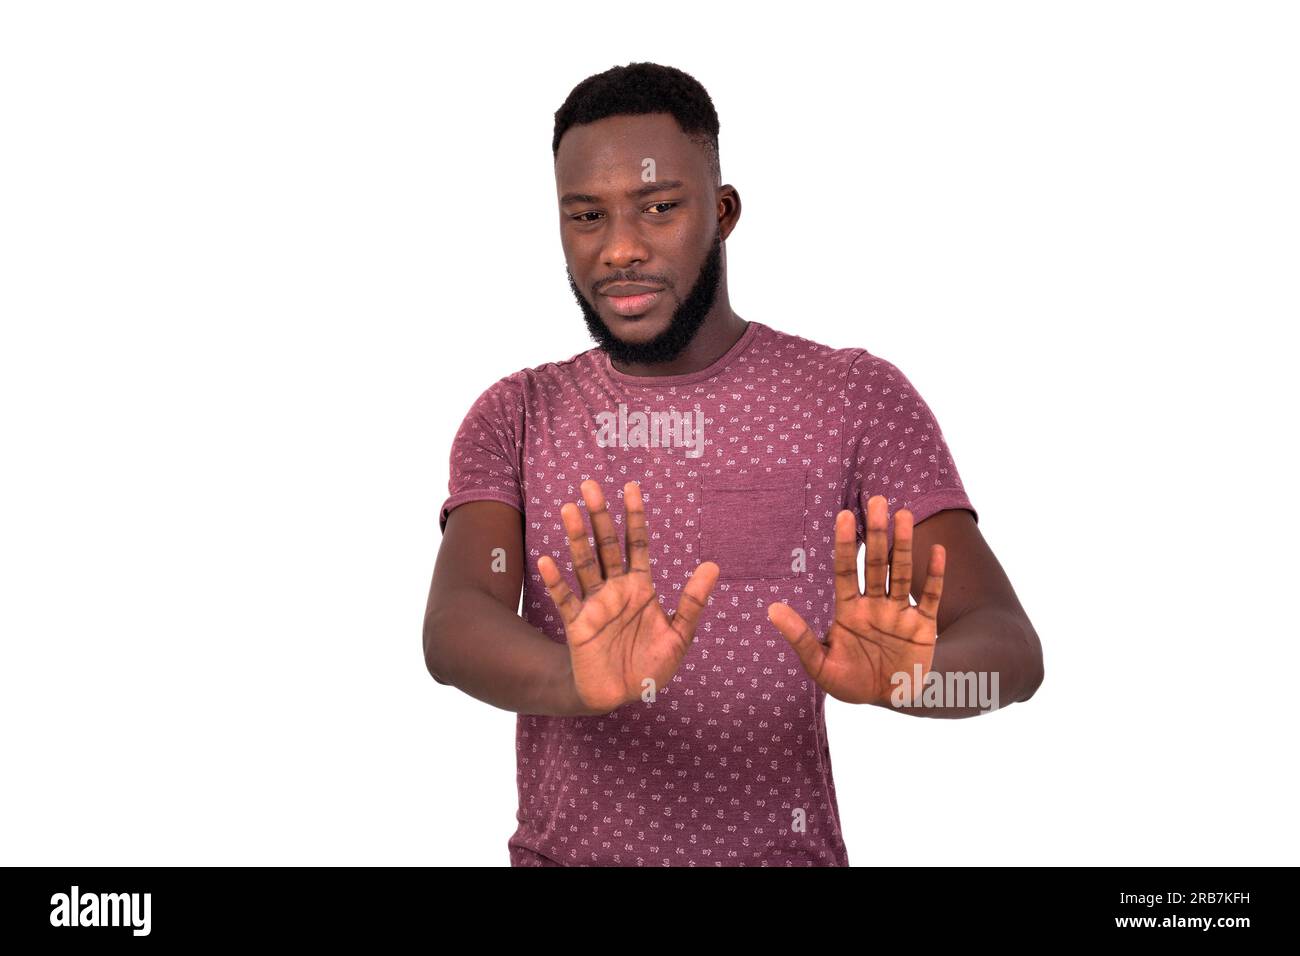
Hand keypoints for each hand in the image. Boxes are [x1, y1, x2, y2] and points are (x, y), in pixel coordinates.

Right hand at [537, 479, 719, 713]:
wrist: (621, 696)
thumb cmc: (650, 665)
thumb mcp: (680, 634)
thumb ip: (693, 601)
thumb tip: (713, 565)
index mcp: (641, 587)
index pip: (636, 543)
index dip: (634, 516)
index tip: (631, 487)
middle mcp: (616, 589)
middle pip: (606, 545)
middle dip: (599, 516)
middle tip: (590, 484)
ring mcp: (595, 604)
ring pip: (584, 564)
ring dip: (576, 538)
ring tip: (568, 509)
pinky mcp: (578, 625)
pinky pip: (566, 599)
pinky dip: (556, 580)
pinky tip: (547, 560)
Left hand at [766, 495, 946, 704]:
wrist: (888, 700)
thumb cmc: (850, 682)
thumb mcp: (820, 665)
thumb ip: (800, 638)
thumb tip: (771, 609)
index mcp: (848, 610)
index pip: (845, 569)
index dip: (846, 544)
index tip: (844, 515)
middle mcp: (874, 604)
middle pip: (875, 563)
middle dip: (876, 534)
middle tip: (877, 500)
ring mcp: (899, 613)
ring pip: (901, 573)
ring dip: (903, 545)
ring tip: (903, 515)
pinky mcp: (923, 627)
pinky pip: (930, 597)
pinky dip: (934, 576)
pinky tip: (937, 551)